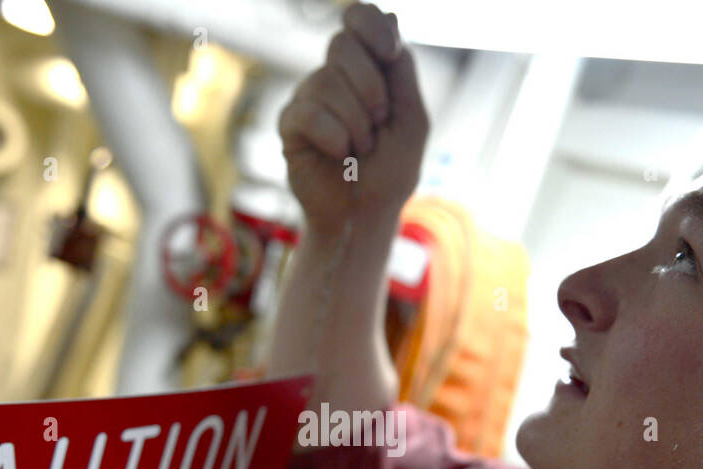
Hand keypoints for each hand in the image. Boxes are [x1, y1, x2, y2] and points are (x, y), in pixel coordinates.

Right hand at [279, 2, 428, 233]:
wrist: (367, 215)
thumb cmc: (391, 171)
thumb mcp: (412, 119)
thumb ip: (402, 71)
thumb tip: (391, 16)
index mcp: (366, 68)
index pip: (358, 17)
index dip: (371, 26)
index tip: (390, 54)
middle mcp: (334, 77)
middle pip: (342, 45)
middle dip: (370, 87)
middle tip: (379, 122)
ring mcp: (309, 99)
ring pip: (326, 82)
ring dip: (356, 123)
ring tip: (360, 149)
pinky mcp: (290, 125)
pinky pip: (308, 112)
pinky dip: (334, 137)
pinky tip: (341, 154)